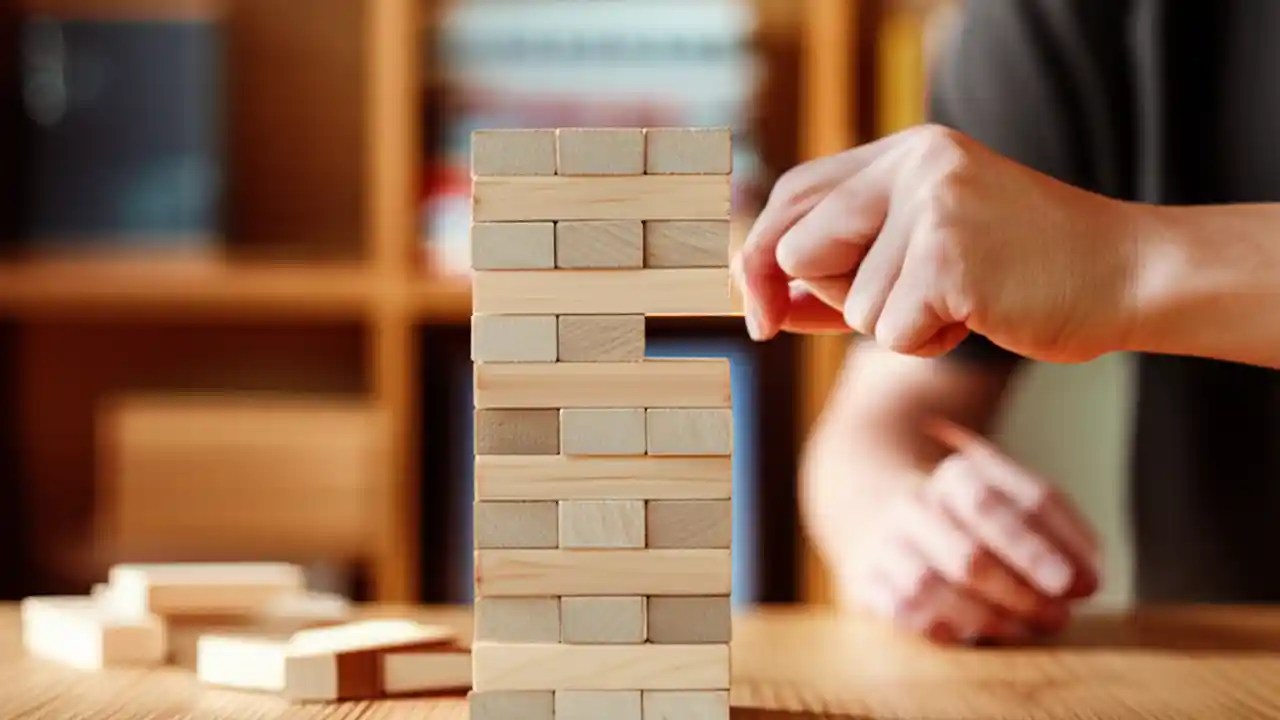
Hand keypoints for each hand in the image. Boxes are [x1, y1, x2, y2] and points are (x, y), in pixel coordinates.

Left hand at [734, 124, 1145, 361]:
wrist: (1125, 276)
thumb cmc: (1020, 274)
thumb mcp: (922, 254)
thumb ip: (842, 268)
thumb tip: (761, 300)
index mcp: (904, 153)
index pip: (793, 196)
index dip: (757, 258)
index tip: (758, 316)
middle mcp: (914, 165)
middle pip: (797, 250)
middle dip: (828, 299)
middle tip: (908, 303)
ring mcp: (934, 205)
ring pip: (848, 305)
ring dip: (898, 326)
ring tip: (963, 301)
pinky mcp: (950, 256)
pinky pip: (888, 332)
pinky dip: (927, 344)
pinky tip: (978, 316)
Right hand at [839, 422, 1099, 643]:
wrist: (879, 506)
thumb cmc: (969, 515)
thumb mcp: (1012, 499)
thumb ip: (1055, 532)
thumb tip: (1085, 579)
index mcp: (959, 475)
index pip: (1000, 505)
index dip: (1042, 549)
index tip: (1083, 584)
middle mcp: (915, 505)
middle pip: (970, 557)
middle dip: (1021, 594)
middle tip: (1058, 616)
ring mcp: (886, 544)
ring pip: (933, 590)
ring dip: (987, 618)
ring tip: (1021, 628)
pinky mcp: (866, 580)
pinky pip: (902, 612)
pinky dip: (942, 626)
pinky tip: (972, 633)